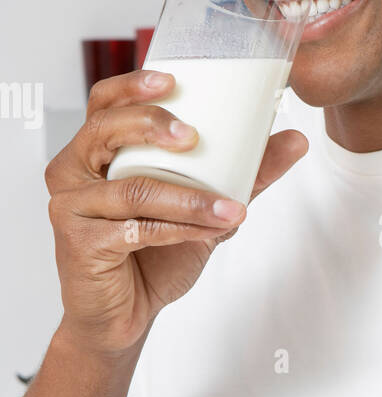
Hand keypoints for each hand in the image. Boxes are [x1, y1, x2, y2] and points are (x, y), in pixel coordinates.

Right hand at [45, 68, 307, 354]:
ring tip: (232, 207)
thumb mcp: (204, 205)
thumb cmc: (153, 254)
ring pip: (132, 188)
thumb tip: (295, 140)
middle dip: (151, 126)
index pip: (105, 101)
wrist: (126, 315)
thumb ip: (244, 173)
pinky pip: (136, 229)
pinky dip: (180, 229)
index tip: (173, 81)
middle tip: (194, 136)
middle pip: (105, 130)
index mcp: (96, 150)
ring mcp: (71, 207)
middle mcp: (73, 171)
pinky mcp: (79, 243)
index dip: (133, 86)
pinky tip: (209, 231)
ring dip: (188, 197)